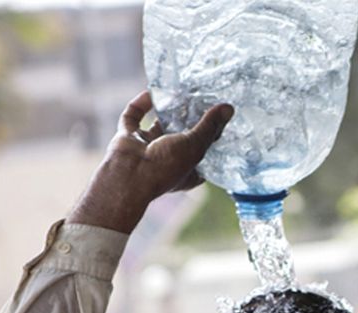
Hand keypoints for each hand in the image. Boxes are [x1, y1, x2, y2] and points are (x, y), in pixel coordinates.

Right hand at [67, 92, 233, 232]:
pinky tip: (151, 92)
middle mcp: (168, 159)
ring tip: (179, 92)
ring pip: (158, 124)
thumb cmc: (166, 167)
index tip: (221, 117)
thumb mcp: (195, 146)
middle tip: (200, 98)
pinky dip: (141, 104)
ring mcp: (147, 148)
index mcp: (188, 170)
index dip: (212, 135)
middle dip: (189, 118)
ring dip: (166, 109)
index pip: (204, 150)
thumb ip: (210, 126)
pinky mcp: (128, 137)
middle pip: (181, 135)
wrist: (129, 175)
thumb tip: (229, 108)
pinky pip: (133, 117)